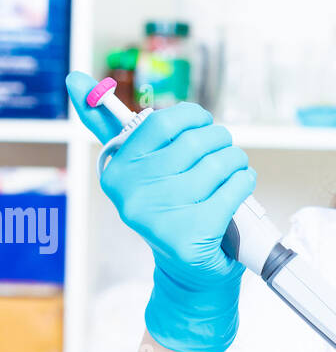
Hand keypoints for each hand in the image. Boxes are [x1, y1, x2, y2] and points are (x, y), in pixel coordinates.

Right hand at [66, 72, 255, 351]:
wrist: (189, 271)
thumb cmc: (170, 209)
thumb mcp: (140, 169)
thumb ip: (108, 125)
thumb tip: (75, 80)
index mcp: (116, 172)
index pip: (161, 122)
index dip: (192, 117)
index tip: (201, 123)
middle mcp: (131, 195)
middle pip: (194, 142)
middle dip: (219, 140)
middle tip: (224, 148)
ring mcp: (160, 218)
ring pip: (217, 164)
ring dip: (235, 161)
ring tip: (234, 168)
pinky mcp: (190, 237)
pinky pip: (232, 189)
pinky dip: (244, 182)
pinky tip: (240, 186)